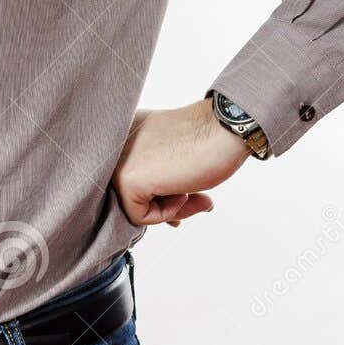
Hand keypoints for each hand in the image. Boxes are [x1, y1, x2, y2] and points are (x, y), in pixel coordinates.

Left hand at [111, 98, 249, 227]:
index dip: (160, 193)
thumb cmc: (209, 137)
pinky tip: (184, 193)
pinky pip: (139, 216)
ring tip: (200, 199)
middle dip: (168, 204)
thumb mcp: (174, 155)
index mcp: (127, 131)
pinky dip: (166, 214)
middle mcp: (116, 143)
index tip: (186, 198)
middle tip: (198, 202)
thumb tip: (161, 202)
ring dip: (171, 209)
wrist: (226, 128)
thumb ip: (160, 175)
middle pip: (133, 192)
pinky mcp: (126, 179)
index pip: (133, 175)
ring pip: (135, 206)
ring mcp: (118, 161)